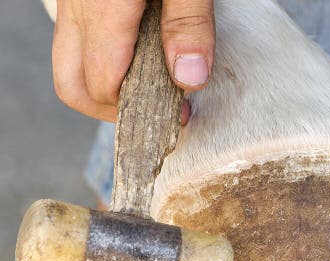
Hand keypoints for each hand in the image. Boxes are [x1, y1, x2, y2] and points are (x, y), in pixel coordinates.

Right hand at [52, 0, 214, 123]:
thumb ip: (188, 25)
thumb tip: (189, 79)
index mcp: (103, 10)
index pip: (103, 87)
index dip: (142, 109)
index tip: (180, 111)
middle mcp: (76, 9)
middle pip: (73, 86)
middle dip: (114, 110)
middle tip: (156, 109)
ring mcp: (71, 2)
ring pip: (69, 64)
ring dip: (105, 86)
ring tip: (151, 85)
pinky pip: (77, 41)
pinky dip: (102, 59)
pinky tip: (139, 55)